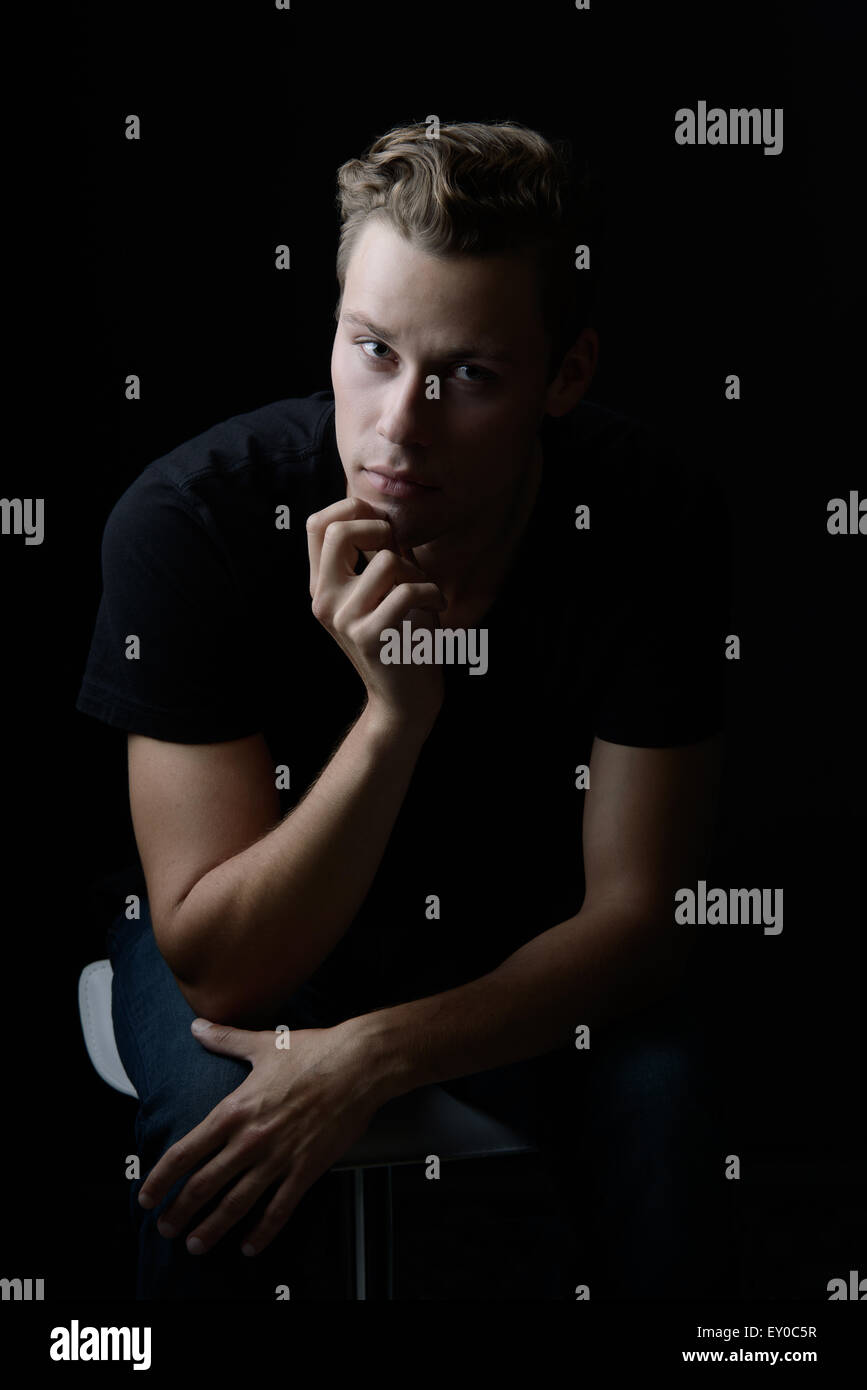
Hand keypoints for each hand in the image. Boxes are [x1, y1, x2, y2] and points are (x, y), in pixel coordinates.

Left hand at [137, 1016, 380, 1257]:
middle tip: (165, 1229)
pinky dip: (262, 1233)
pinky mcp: (306, 1170)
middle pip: (203, 1185)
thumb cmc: (312, 1052)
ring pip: (236, 1204)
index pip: (185, 1152)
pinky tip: (249, 1247)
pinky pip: (279, 1210)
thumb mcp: (263, 1044)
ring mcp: (278, 1157)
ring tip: (196, 1245)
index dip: (160, 1179)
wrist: (359, 1064)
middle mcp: (251, 1139)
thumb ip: (225, 1040)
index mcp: (235, 1110)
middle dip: (179, 1212)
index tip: (146, 1197)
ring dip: (211, 1229)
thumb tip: (196, 1026)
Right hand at [306, 495, 446, 734]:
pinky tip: (436, 606)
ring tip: (424, 592)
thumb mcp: (383, 590)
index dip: (351, 510)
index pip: (316, 525)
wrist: (404, 701)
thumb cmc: (401, 638)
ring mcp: (344, 620)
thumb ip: (380, 553)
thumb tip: (387, 511)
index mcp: (322, 586)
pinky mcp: (371, 637)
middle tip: (401, 552)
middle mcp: (325, 601)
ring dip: (418, 572)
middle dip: (381, 529)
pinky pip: (408, 591)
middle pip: (339, 531)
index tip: (382, 527)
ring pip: (387, 561)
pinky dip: (432, 593)